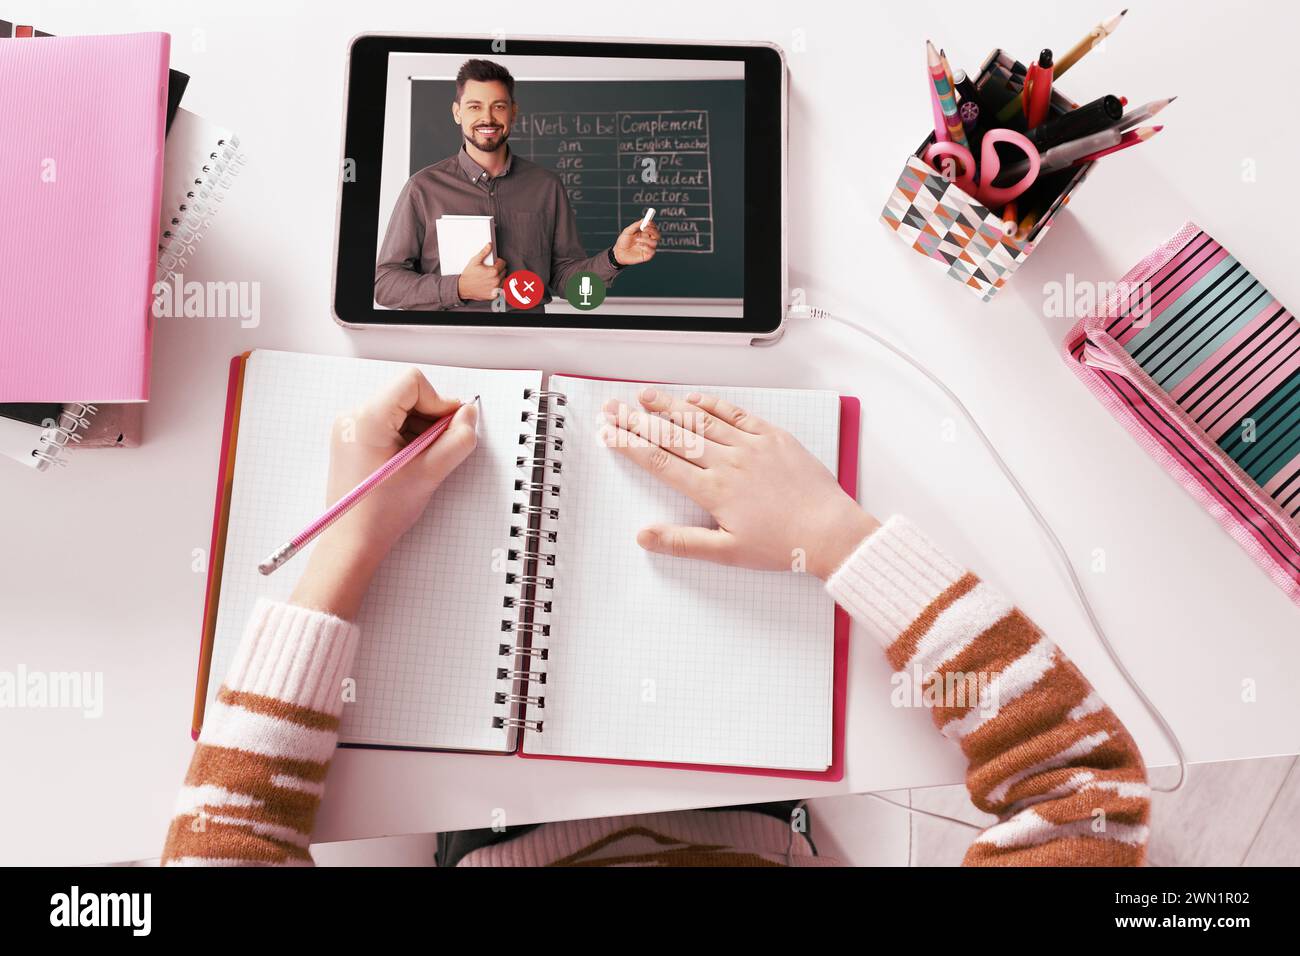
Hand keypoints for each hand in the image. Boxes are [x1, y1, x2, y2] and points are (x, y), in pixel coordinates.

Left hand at [291, 369, 478, 618]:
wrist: (352, 541)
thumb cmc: (382, 512)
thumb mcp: (430, 473)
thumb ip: (457, 439)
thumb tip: (469, 414)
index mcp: (367, 418)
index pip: (412, 383)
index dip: (438, 401)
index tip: (449, 427)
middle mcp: (353, 416)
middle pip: (406, 395)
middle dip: (430, 418)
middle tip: (438, 449)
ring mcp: (349, 427)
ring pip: (399, 409)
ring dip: (419, 428)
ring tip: (422, 461)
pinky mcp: (352, 438)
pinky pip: (387, 423)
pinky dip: (406, 436)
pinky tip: (409, 462)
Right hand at [456, 243, 505, 300]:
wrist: (463, 288)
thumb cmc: (468, 275)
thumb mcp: (475, 261)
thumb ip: (484, 252)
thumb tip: (490, 245)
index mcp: (493, 271)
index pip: (503, 263)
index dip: (498, 262)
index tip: (494, 263)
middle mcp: (496, 280)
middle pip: (504, 271)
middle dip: (499, 269)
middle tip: (491, 270)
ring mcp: (496, 289)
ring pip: (504, 280)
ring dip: (500, 277)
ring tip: (492, 277)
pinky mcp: (494, 295)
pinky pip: (501, 289)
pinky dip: (499, 286)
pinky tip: (492, 284)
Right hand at [601, 389, 878, 578]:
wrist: (830, 531)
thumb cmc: (784, 546)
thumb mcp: (728, 554)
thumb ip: (682, 543)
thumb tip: (645, 536)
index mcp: (714, 491)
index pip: (661, 463)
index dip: (630, 445)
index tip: (610, 433)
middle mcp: (728, 463)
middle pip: (673, 436)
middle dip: (639, 421)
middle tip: (614, 408)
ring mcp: (751, 447)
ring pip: (701, 421)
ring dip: (670, 407)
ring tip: (645, 396)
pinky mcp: (773, 438)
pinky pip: (737, 415)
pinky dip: (713, 405)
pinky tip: (694, 399)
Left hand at [612, 220, 660, 265]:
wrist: (618, 253)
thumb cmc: (623, 242)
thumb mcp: (628, 231)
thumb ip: (635, 225)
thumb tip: (643, 219)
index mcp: (644, 234)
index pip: (653, 228)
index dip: (652, 224)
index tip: (648, 221)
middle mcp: (648, 240)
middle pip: (658, 235)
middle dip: (652, 230)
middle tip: (644, 229)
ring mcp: (648, 248)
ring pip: (655, 242)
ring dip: (645, 240)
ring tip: (636, 240)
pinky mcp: (648, 256)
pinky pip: (652, 251)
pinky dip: (645, 247)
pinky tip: (638, 246)